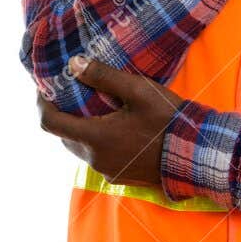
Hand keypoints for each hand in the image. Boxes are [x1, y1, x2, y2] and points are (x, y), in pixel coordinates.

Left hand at [37, 56, 184, 186]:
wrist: (198, 155)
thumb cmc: (170, 120)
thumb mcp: (139, 91)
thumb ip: (104, 76)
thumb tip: (73, 64)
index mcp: (96, 138)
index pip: (50, 123)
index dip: (42, 104)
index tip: (45, 89)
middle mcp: (96, 159)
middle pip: (65, 135)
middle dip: (63, 114)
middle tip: (72, 93)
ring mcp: (108, 171)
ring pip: (81, 148)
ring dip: (81, 129)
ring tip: (94, 108)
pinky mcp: (120, 177)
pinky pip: (98, 158)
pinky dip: (96, 142)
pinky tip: (114, 127)